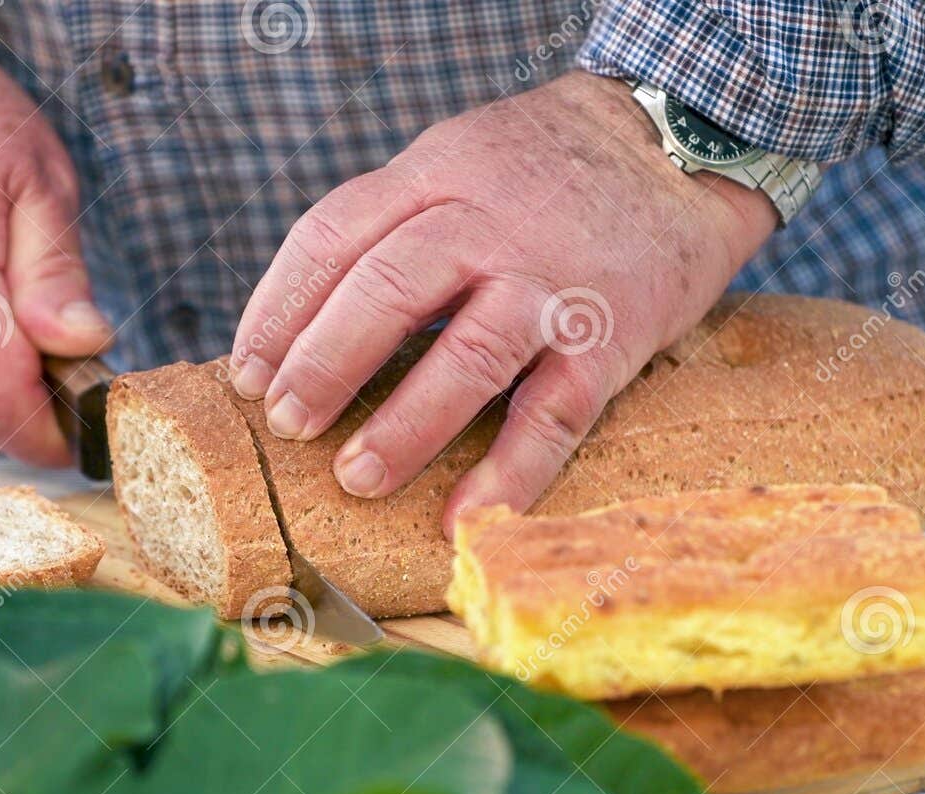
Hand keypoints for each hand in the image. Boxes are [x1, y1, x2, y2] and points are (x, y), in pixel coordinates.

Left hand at [230, 70, 777, 534]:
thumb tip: (304, 320)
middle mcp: (489, 222)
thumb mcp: (458, 157)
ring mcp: (550, 282)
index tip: (244, 374)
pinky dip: (509, 472)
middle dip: (322, 364)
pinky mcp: (609, 336)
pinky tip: (463, 518)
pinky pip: (554, 413)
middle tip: (284, 423)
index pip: (332, 235)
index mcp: (437, 173)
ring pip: (466, 355)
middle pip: (386, 288)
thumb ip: (391, 221)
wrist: (679, 144)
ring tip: (353, 478)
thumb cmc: (547, 168)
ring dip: (403, 425)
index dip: (277, 310)